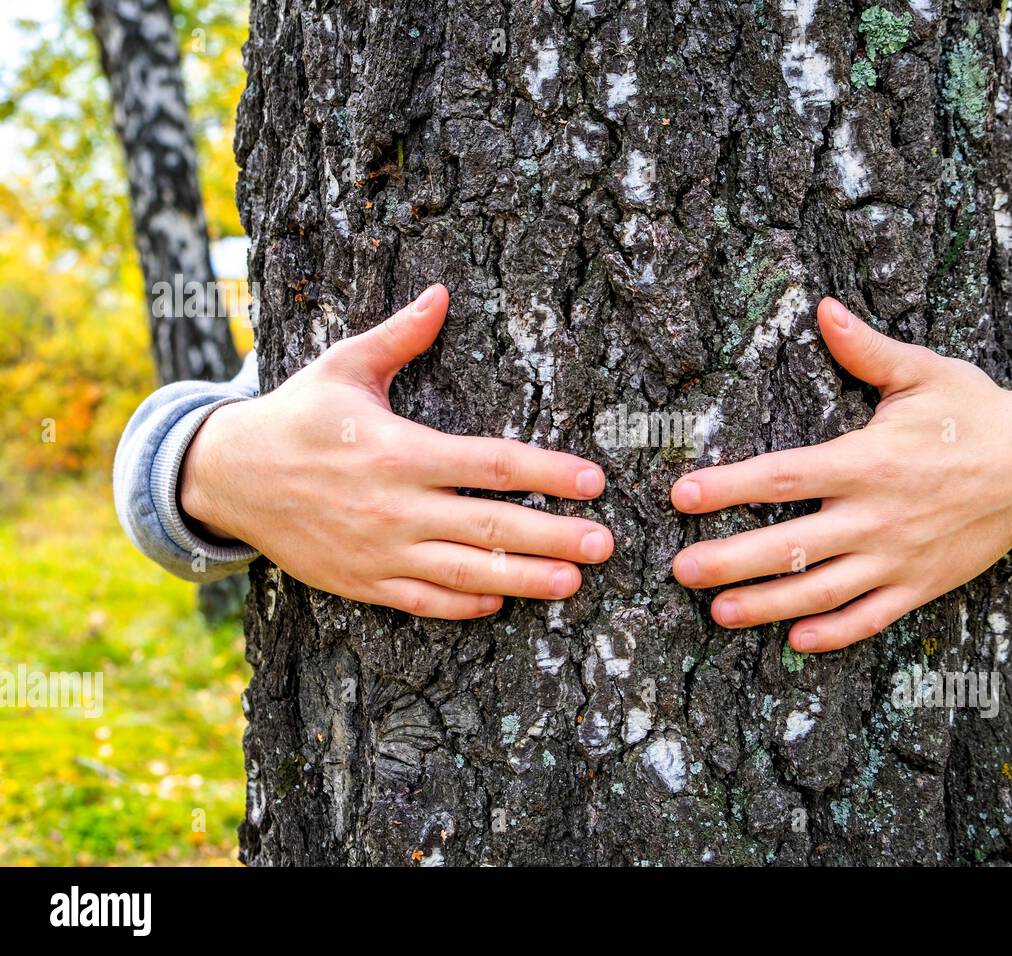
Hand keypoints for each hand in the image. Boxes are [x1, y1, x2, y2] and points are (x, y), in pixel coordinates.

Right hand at [180, 284, 613, 618]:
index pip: (492, 465)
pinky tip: (502, 601)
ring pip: (466, 571)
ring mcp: (380, 550)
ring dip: (524, 579)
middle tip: (606, 543)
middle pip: (491, 526)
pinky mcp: (362, 581)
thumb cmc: (295, 416)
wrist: (226, 477)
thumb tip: (441, 294)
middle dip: (554, 536)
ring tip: (573, 582)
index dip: (548, 473)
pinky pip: (423, 600)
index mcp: (400, 451)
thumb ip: (399, 336)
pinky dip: (465, 604)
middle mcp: (396, 506)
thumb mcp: (342, 367)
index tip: (593, 480)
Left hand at [671, 297, 1011, 652]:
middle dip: (731, 560)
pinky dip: (835, 633)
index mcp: (869, 460)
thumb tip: (823, 309)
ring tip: (718, 612)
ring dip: (767, 604)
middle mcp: (878, 515)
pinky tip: (797, 639)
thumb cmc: (975, 412)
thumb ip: (867, 350)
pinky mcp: (923, 584)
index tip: (683, 495)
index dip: (729, 487)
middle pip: (791, 545)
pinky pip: (872, 617)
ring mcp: (900, 557)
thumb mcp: (924, 372)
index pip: (784, 477)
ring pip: (822, 590)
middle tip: (680, 569)